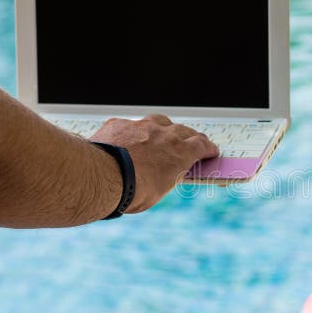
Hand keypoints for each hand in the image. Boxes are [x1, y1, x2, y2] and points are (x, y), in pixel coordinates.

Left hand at [90, 114, 217, 212]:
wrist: (101, 177)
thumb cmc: (131, 191)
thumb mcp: (159, 191)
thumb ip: (166, 177)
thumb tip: (166, 175)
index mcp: (179, 152)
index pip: (202, 145)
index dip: (208, 148)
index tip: (210, 151)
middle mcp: (164, 134)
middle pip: (183, 131)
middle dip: (188, 138)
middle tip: (189, 144)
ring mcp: (141, 126)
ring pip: (159, 121)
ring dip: (164, 129)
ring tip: (161, 137)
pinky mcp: (120, 124)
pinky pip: (131, 125)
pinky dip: (134, 132)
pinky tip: (128, 142)